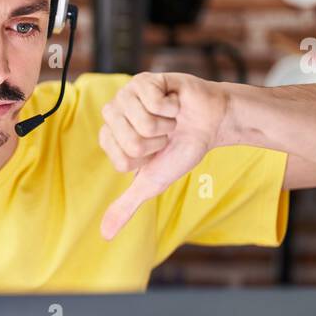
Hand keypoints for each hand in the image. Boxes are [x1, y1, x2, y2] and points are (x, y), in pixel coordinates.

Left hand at [98, 71, 228, 240]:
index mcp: (109, 137)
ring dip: (166, 125)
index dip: (145, 160)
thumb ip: (126, 206)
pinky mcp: (144, 79)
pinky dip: (172, 108)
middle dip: (157, 143)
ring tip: (169, 119)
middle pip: (131, 142)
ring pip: (144, 122)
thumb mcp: (151, 183)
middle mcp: (113, 114)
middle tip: (164, 133)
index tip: (154, 151)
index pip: (122, 159)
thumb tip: (105, 235)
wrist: (210, 125)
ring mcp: (126, 94)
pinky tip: (174, 103)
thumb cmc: (180, 150)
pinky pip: (154, 103)